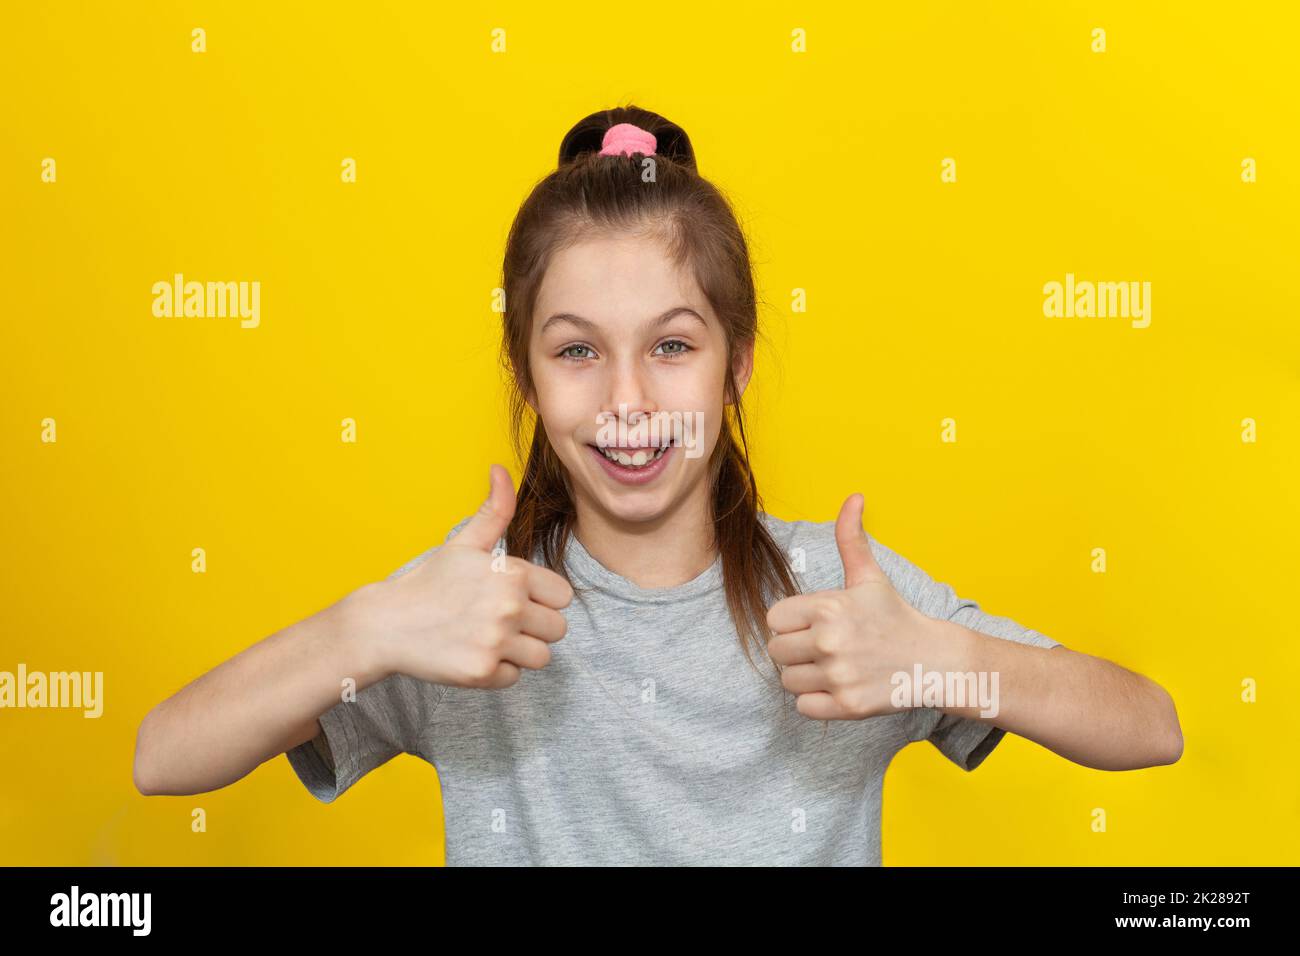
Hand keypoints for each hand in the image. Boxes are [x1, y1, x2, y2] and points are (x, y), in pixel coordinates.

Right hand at [360, 463, 573, 689]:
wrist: (386, 624)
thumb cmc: (428, 582)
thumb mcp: (464, 543)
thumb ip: (495, 510)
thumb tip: (502, 468)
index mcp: (513, 574)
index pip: (563, 596)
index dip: (542, 598)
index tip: (516, 598)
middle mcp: (509, 607)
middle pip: (557, 629)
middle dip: (534, 627)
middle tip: (500, 620)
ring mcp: (497, 642)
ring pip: (541, 657)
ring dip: (519, 651)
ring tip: (488, 637)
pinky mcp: (483, 673)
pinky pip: (514, 678)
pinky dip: (497, 671)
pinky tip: (472, 654)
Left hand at [765, 493, 953, 719]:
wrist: (935, 661)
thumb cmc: (895, 618)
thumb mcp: (870, 577)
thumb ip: (851, 538)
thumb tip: (854, 497)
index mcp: (828, 608)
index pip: (774, 620)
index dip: (791, 623)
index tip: (814, 625)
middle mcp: (829, 642)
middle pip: (776, 652)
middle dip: (795, 651)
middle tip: (822, 648)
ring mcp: (838, 676)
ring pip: (788, 681)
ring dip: (804, 677)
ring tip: (830, 667)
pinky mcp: (846, 706)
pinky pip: (803, 707)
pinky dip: (816, 701)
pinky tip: (837, 687)